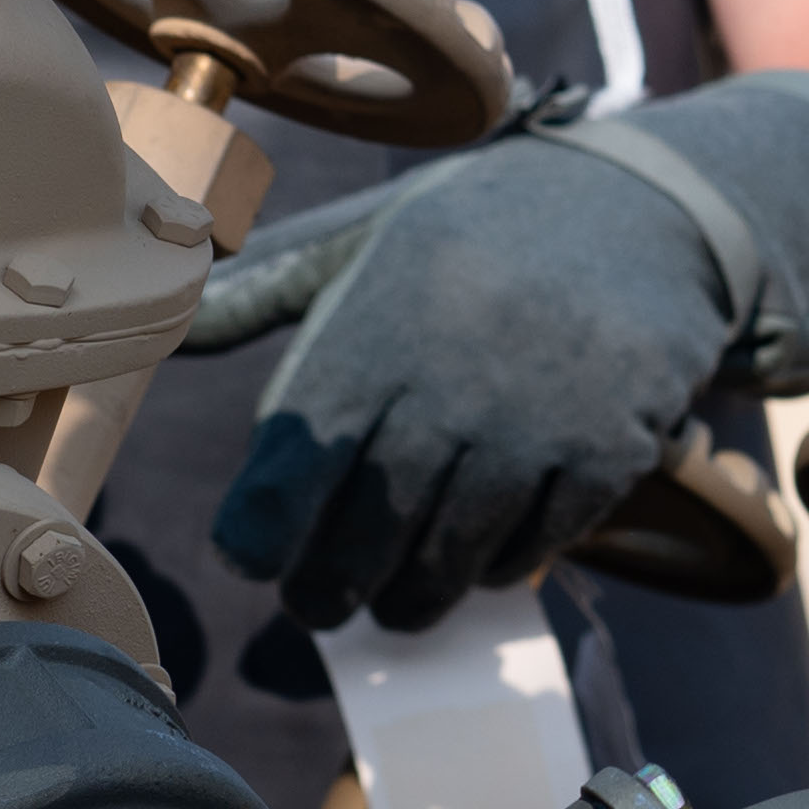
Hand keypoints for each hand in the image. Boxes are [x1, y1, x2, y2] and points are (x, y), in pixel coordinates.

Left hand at [213, 75, 808, 627]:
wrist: (635, 203)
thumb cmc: (473, 232)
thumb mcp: (364, 242)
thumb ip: (268, 295)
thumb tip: (173, 328)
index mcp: (372, 330)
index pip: (289, 479)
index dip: (258, 539)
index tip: (252, 554)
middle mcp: (446, 382)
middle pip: (364, 540)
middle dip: (330, 591)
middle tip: (322, 604)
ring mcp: (533, 422)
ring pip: (449, 561)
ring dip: (411, 597)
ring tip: (397, 600)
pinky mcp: (607, 449)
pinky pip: (534, 547)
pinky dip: (498, 567)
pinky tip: (480, 555)